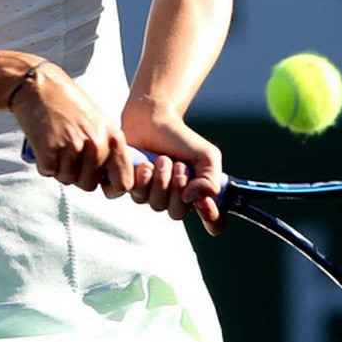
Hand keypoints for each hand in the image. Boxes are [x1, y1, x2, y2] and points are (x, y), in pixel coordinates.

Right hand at [12, 62, 133, 197]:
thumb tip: (112, 182)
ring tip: (57, 145)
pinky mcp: (49, 150)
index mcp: (114, 139)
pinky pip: (48, 172)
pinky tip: (45, 144)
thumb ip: (109, 150)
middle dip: (78, 175)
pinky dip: (44, 164)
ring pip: (67, 179)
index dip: (113, 189)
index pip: (124, 183)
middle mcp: (96, 145)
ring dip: (60, 169)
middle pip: (89, 185)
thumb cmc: (71, 105)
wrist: (40, 87)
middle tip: (69, 153)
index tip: (102, 183)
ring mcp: (72, 148)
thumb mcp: (100, 123)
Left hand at [122, 101, 225, 235]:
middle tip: (178, 165)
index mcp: (197, 195)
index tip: (204, 202)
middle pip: (177, 213)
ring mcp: (151, 195)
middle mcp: (174, 199)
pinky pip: (135, 196)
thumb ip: (210, 178)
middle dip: (178, 188)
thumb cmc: (180, 139)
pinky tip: (144, 164)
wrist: (152, 119)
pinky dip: (141, 179)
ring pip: (156, 204)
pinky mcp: (130, 187)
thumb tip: (194, 199)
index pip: (211, 222)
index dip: (210, 218)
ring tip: (161, 159)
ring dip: (161, 180)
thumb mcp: (206, 155)